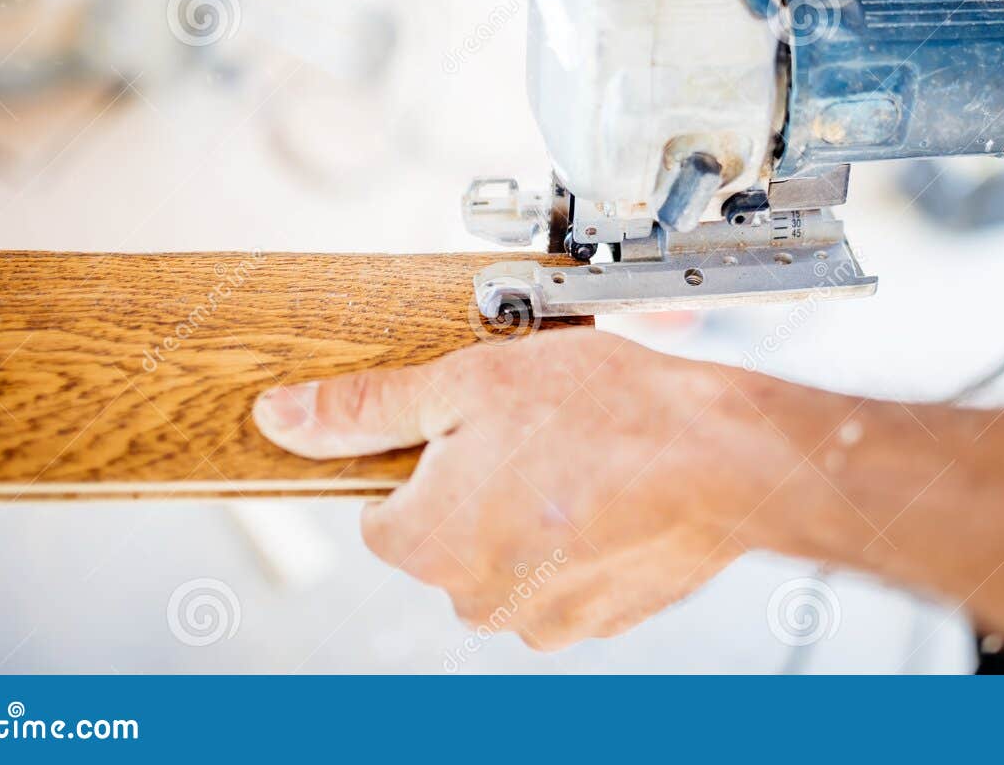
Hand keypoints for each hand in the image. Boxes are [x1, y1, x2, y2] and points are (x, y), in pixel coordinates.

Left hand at [252, 328, 816, 650]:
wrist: (726, 458)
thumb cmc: (607, 414)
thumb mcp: (468, 382)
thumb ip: (366, 408)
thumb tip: (277, 416)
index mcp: (428, 543)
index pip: (383, 514)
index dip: (424, 461)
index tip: (471, 433)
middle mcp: (477, 599)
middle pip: (448, 540)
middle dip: (478, 491)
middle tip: (534, 435)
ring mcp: (546, 621)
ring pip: (511, 561)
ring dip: (532, 518)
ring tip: (582, 460)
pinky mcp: (605, 622)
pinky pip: (568, 580)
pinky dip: (581, 544)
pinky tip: (613, 494)